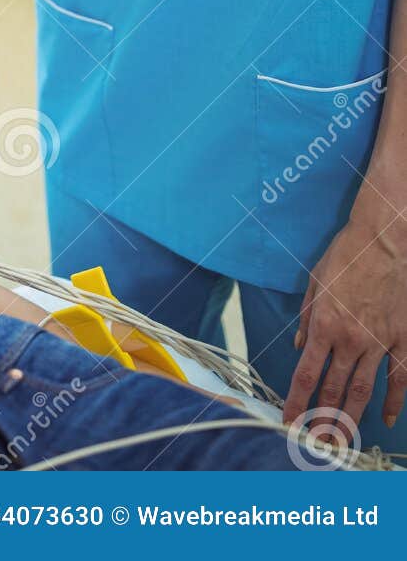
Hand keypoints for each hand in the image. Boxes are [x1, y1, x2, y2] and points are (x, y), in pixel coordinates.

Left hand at [283, 206, 406, 436]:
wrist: (385, 240)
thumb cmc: (347, 254)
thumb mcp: (316, 281)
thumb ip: (307, 317)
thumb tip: (300, 346)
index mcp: (324, 325)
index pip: (306, 375)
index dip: (296, 402)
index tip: (288, 421)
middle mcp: (350, 340)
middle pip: (334, 391)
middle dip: (322, 420)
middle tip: (316, 444)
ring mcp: (379, 342)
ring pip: (363, 391)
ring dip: (351, 419)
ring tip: (343, 442)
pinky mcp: (402, 338)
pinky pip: (399, 377)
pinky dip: (394, 400)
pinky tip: (387, 417)